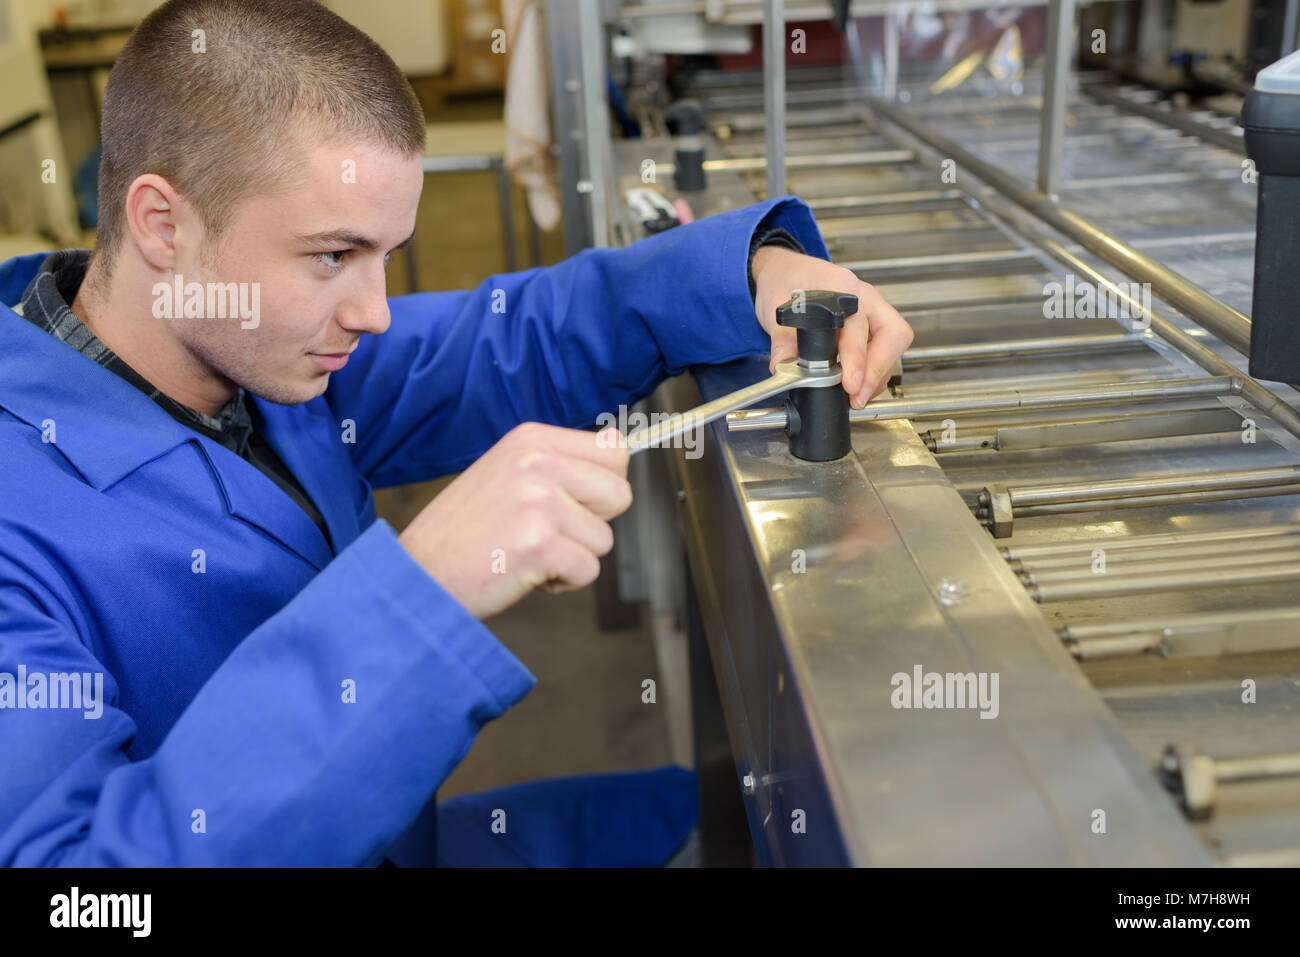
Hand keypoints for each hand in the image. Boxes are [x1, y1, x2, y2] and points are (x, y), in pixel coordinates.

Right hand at [398, 422, 631, 619]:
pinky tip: (525, 572)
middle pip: (620, 494)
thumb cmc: (463, 533)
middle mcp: (537, 462)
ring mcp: (538, 501)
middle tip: (547, 533)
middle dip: (592, 524)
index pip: (614, 450)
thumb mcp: (507, 474)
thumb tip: (615, 472)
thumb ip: (557, 468)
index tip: (574, 505)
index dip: (602, 487)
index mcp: (531, 439)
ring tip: (527, 553)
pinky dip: (562, 582)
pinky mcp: (539, 543)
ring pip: (604, 539)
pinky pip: (588, 570)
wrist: (417, 573)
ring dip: (573, 556)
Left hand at [752, 246, 913, 408]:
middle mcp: (864, 297)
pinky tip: (857, 386)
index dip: (857, 357)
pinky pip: (885, 351)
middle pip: (892, 335)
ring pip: (893, 345)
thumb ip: (781, 337)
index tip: (850, 383)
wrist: (786, 271)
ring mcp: (871, 311)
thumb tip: (784, 365)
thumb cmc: (786, 279)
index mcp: (841, 286)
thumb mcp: (775, 305)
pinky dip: (874, 373)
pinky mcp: (871, 326)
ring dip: (877, 375)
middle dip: (877, 370)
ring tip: (855, 397)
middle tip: (858, 396)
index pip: (858, 324)